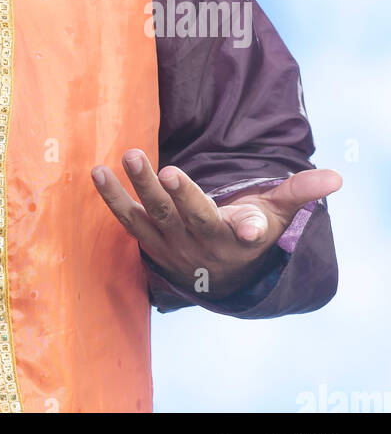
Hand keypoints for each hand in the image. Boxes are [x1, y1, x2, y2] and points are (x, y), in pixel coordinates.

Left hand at [91, 149, 342, 298]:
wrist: (219, 276)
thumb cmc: (249, 232)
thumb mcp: (276, 214)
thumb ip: (299, 192)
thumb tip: (336, 176)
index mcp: (237, 237)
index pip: (242, 231)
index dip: (245, 226)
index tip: (247, 222)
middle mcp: (201, 242)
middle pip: (188, 216)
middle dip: (177, 195)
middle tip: (166, 169)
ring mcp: (171, 243)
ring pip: (152, 216)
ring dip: (136, 189)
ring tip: (127, 157)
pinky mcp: (149, 240)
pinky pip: (127, 219)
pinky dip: (112, 198)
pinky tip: (97, 172)